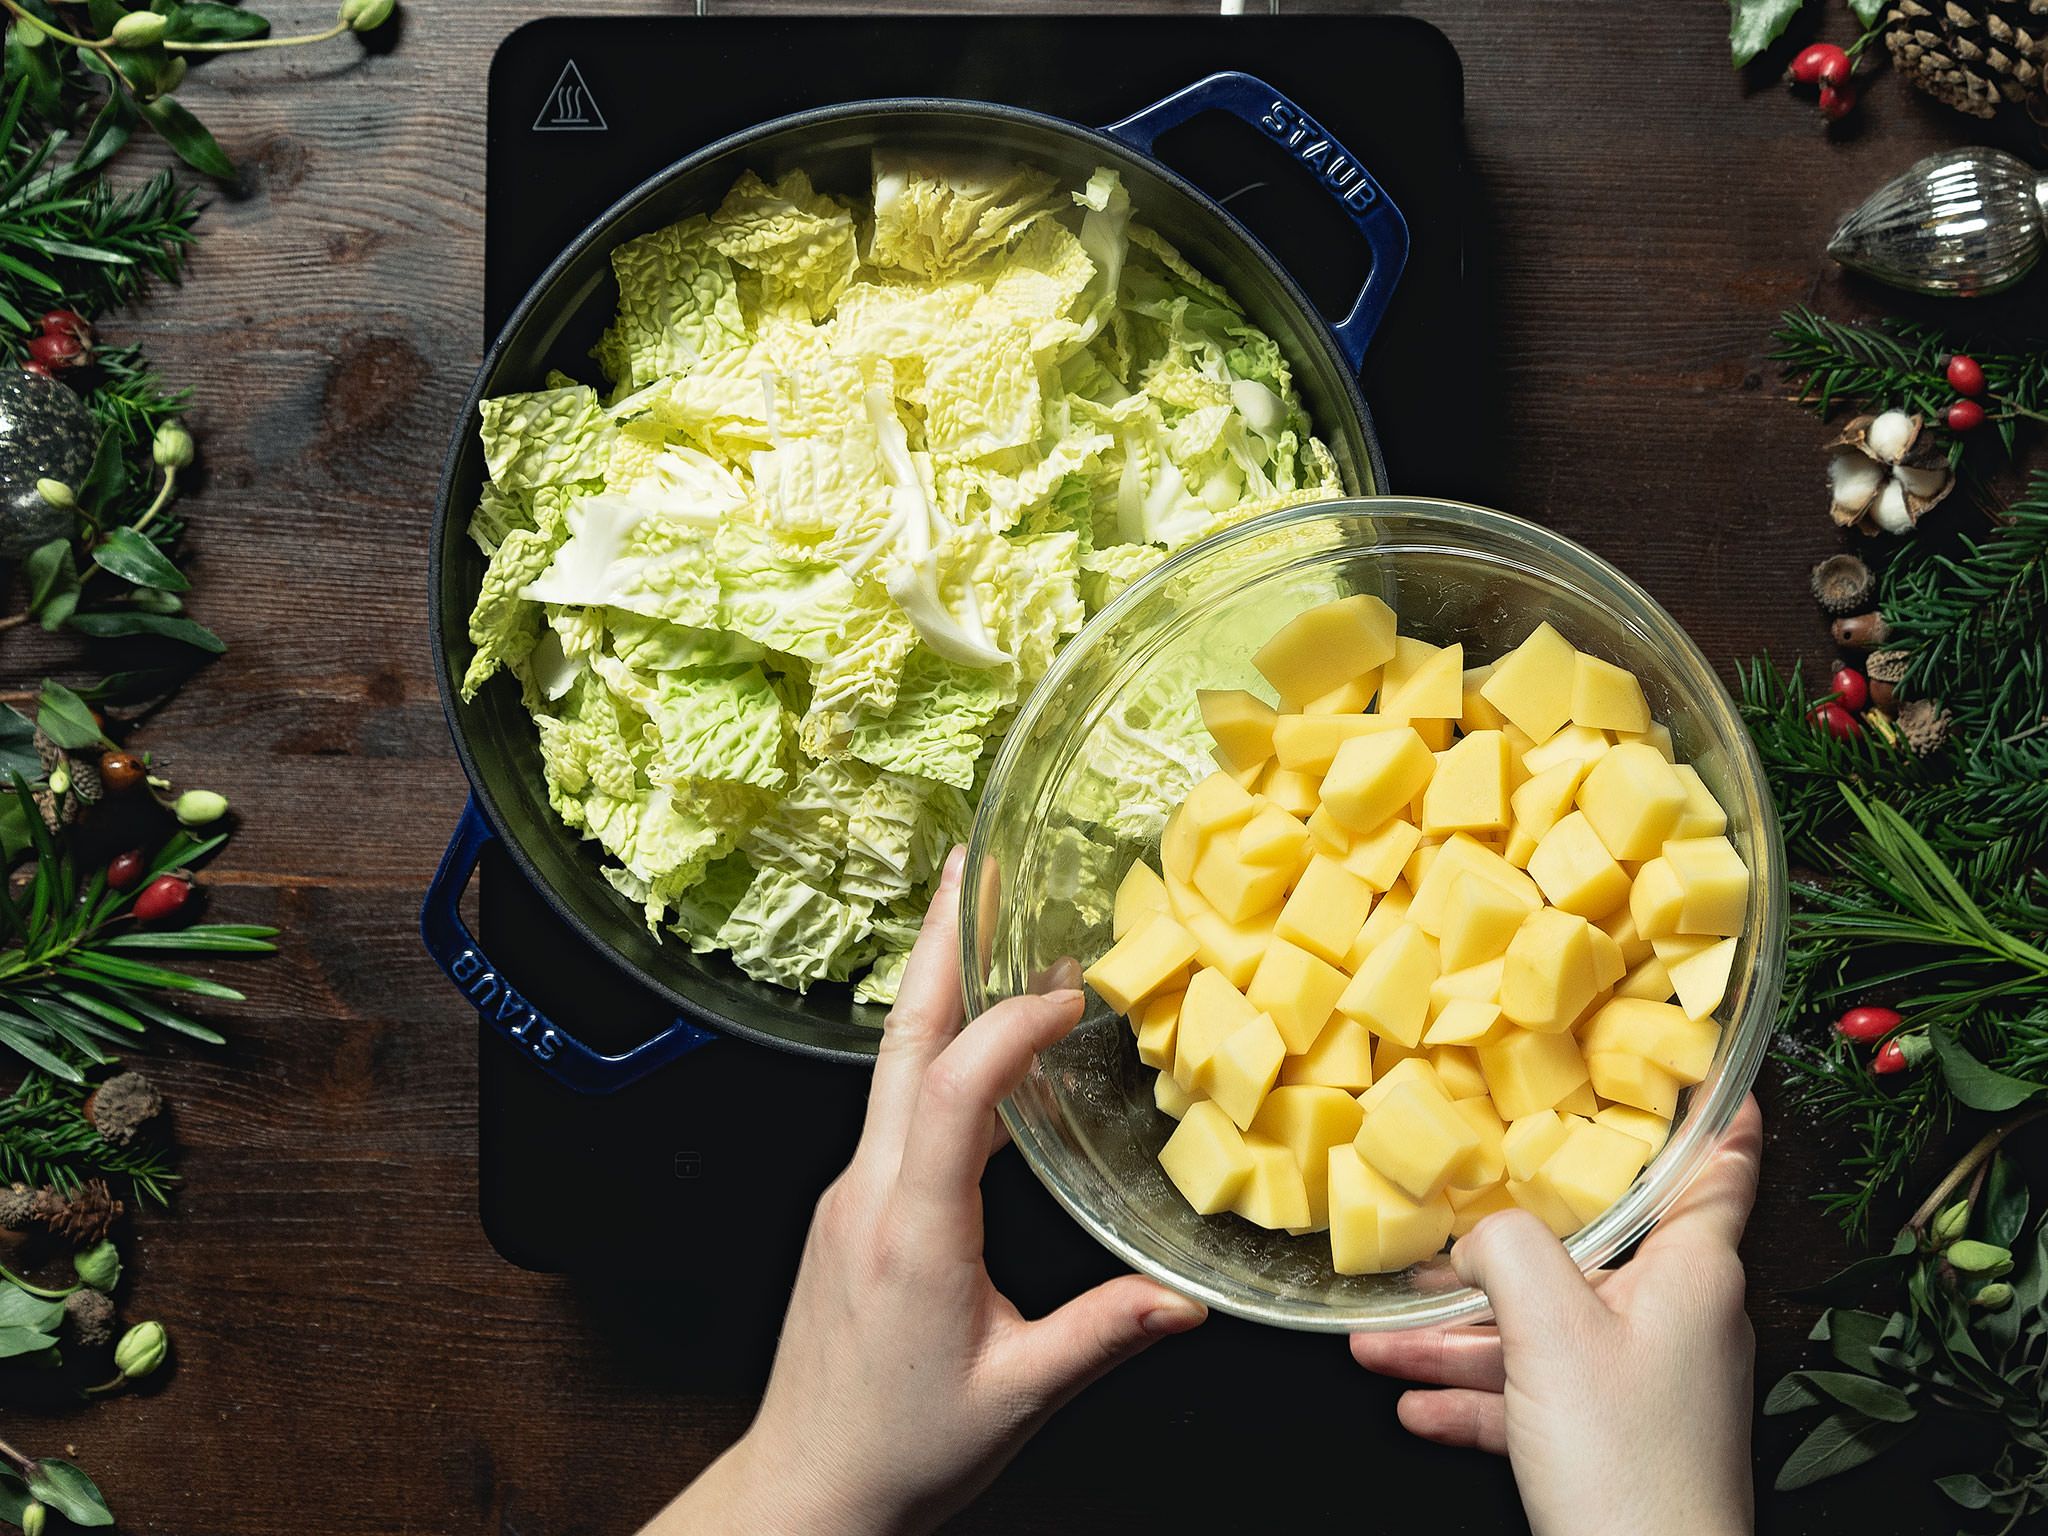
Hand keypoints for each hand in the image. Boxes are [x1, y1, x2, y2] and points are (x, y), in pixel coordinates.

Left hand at [644, 849, 1206, 1535]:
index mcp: (909, 1230)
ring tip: (979, 927)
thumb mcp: (1017, 1398)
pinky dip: (938, 1054)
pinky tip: (976, 1046)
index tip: (1067, 991)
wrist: (804, 1493)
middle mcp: (866, 1193)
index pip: (953, 1091)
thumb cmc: (900, 1452)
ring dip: (937, 991)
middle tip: (968, 868)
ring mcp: (849, 1195)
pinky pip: (896, 1107)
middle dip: (936, 947)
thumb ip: (1106, 1335)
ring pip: (891, 1068)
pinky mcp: (850, 1210)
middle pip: (900, 1043)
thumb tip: (1190, 1296)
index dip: (1008, 1028)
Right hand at [1350, 1097, 1763, 1535]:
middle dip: (1497, 1247)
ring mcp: (1644, 1383)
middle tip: (1443, 1212)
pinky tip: (1411, 1399)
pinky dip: (1473, 1396)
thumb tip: (1479, 1233)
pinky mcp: (1610, 1442)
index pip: (1719, 1167)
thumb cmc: (1624, 1461)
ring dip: (1457, 1334)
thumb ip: (1507, 1249)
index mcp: (1690, 1272)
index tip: (1696, 1066)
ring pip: (1542, 1332)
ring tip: (1374, 1333)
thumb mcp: (1551, 1328)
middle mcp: (1675, 1317)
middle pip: (1586, 1253)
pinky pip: (1533, 1400)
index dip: (1712, 1110)